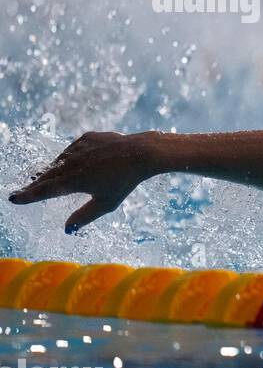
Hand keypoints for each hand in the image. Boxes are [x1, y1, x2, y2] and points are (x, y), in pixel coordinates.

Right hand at [8, 131, 158, 232]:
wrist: (142, 152)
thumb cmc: (125, 181)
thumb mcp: (106, 204)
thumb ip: (84, 216)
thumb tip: (67, 229)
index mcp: (73, 181)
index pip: (44, 191)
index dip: (28, 196)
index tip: (14, 199)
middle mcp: (72, 163)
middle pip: (47, 176)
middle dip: (35, 184)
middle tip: (23, 191)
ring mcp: (78, 148)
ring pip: (59, 162)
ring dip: (52, 171)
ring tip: (42, 178)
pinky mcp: (87, 138)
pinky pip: (72, 151)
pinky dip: (68, 159)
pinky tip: (67, 165)